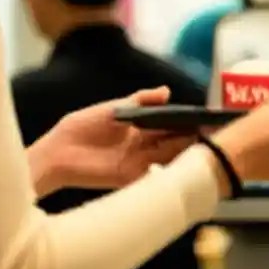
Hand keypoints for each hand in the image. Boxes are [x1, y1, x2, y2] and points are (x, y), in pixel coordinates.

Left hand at [35, 86, 194, 191]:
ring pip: (169, 155)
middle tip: (212, 132)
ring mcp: (139, 161)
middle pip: (174, 140)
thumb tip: (167, 91)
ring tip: (203, 144)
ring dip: (185, 151)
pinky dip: (170, 169)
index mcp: (140, 127)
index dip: (186, 121)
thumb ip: (140, 100)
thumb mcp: (113, 108)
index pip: (169, 123)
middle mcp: (144, 145)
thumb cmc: (80, 127)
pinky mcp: (131, 177)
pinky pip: (156, 173)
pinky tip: (184, 162)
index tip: (205, 118)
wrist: (56, 153)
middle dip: (192, 136)